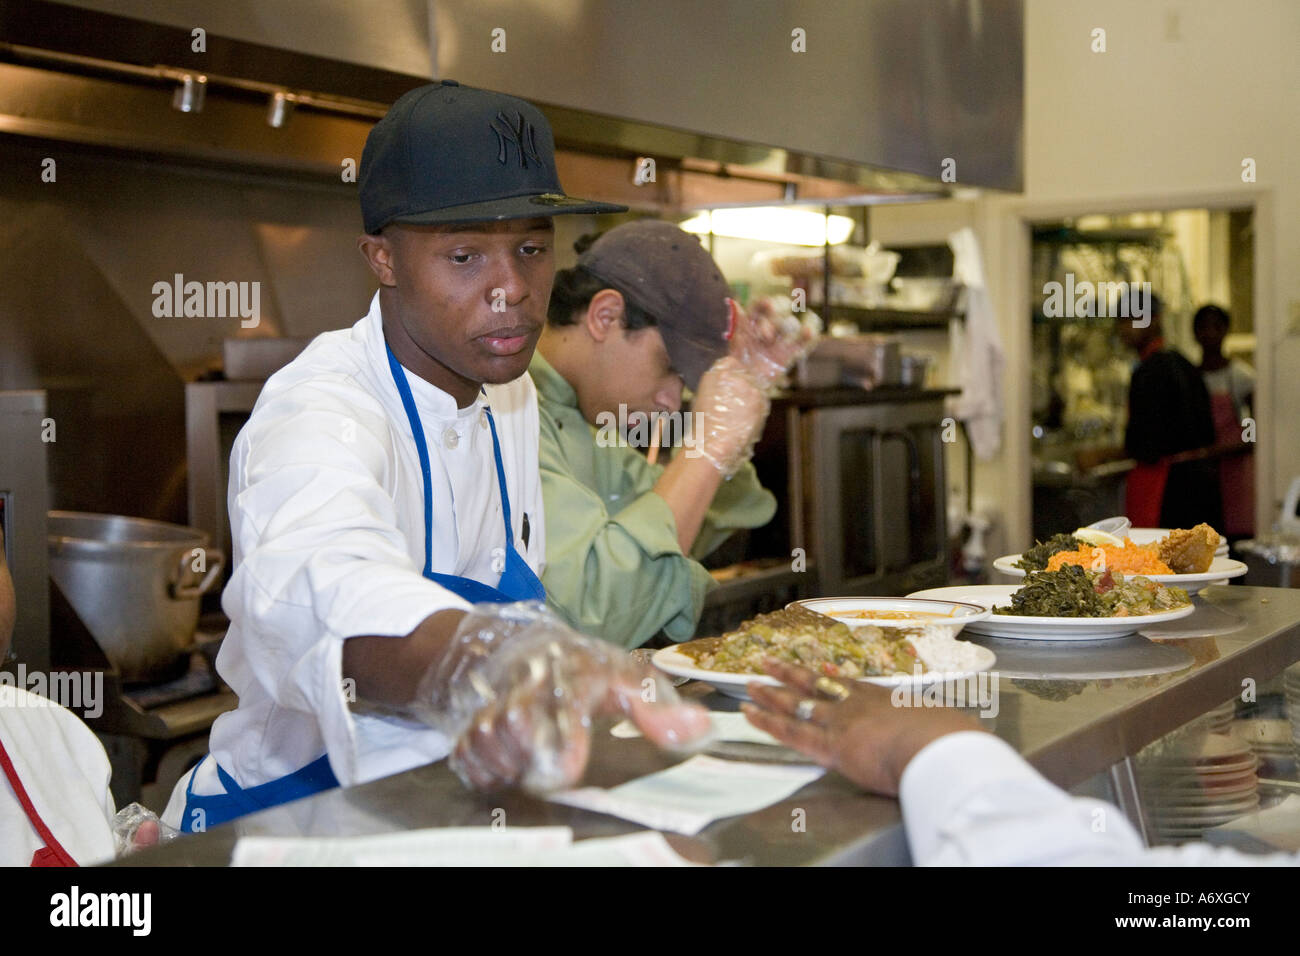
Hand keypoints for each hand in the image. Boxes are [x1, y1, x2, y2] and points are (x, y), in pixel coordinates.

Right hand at [424, 603, 710, 792]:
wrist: (523, 644)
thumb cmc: (584, 670)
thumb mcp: (627, 679)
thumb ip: (659, 710)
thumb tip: (701, 730)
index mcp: (573, 673)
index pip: (565, 703)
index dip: (564, 738)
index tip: (565, 770)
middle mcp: (530, 684)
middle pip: (513, 724)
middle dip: (527, 754)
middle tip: (546, 769)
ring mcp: (496, 700)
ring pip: (486, 740)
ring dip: (506, 762)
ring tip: (528, 761)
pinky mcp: (471, 720)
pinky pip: (465, 754)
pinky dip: (481, 768)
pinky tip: (502, 765)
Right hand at [691, 356, 768, 475]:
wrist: (713, 445)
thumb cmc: (703, 427)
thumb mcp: (702, 397)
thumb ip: (717, 386)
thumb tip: (728, 387)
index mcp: (716, 372)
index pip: (731, 363)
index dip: (733, 375)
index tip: (731, 386)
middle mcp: (735, 375)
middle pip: (746, 374)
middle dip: (744, 387)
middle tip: (736, 405)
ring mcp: (750, 386)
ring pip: (756, 387)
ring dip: (752, 399)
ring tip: (739, 416)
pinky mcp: (761, 400)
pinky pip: (762, 400)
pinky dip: (757, 409)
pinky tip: (746, 421)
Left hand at [727, 297, 816, 388]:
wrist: (744, 383)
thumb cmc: (736, 362)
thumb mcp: (735, 340)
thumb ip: (737, 322)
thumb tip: (732, 302)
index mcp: (752, 321)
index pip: (760, 306)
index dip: (765, 303)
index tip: (769, 305)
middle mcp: (767, 326)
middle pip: (778, 313)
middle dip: (773, 320)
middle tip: (765, 336)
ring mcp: (779, 339)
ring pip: (789, 324)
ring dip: (786, 327)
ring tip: (773, 341)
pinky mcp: (789, 352)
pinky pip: (801, 341)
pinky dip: (806, 336)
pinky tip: (808, 331)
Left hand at [741, 659, 982, 795]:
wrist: (937, 747)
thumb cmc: (947, 739)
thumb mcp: (942, 723)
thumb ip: (934, 724)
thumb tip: (951, 730)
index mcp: (883, 698)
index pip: (848, 685)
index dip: (828, 677)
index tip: (814, 668)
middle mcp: (856, 703)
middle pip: (815, 685)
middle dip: (789, 674)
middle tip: (767, 662)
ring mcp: (840, 720)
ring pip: (796, 703)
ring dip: (770, 693)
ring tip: (749, 684)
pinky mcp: (830, 743)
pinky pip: (791, 731)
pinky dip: (768, 721)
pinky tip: (750, 713)